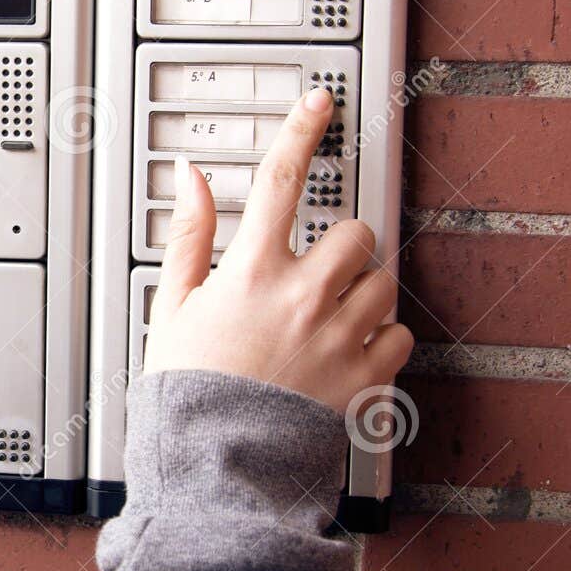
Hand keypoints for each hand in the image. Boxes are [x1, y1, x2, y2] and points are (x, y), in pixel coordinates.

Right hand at [141, 87, 413, 412]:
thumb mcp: (171, 308)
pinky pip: (399, 337)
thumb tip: (192, 180)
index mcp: (251, 274)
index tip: (319, 102)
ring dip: (363, 291)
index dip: (301, 130)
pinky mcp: (367, 379)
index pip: (280, 179)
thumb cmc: (189, 393)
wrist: (217, 468)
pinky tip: (346, 353)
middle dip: (341, 244)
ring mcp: (340, 338)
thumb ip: (189, 238)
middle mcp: (303, 298)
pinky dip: (381, 340)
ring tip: (328, 318)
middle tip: (317, 270)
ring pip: (383, 282)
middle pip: (355, 232)